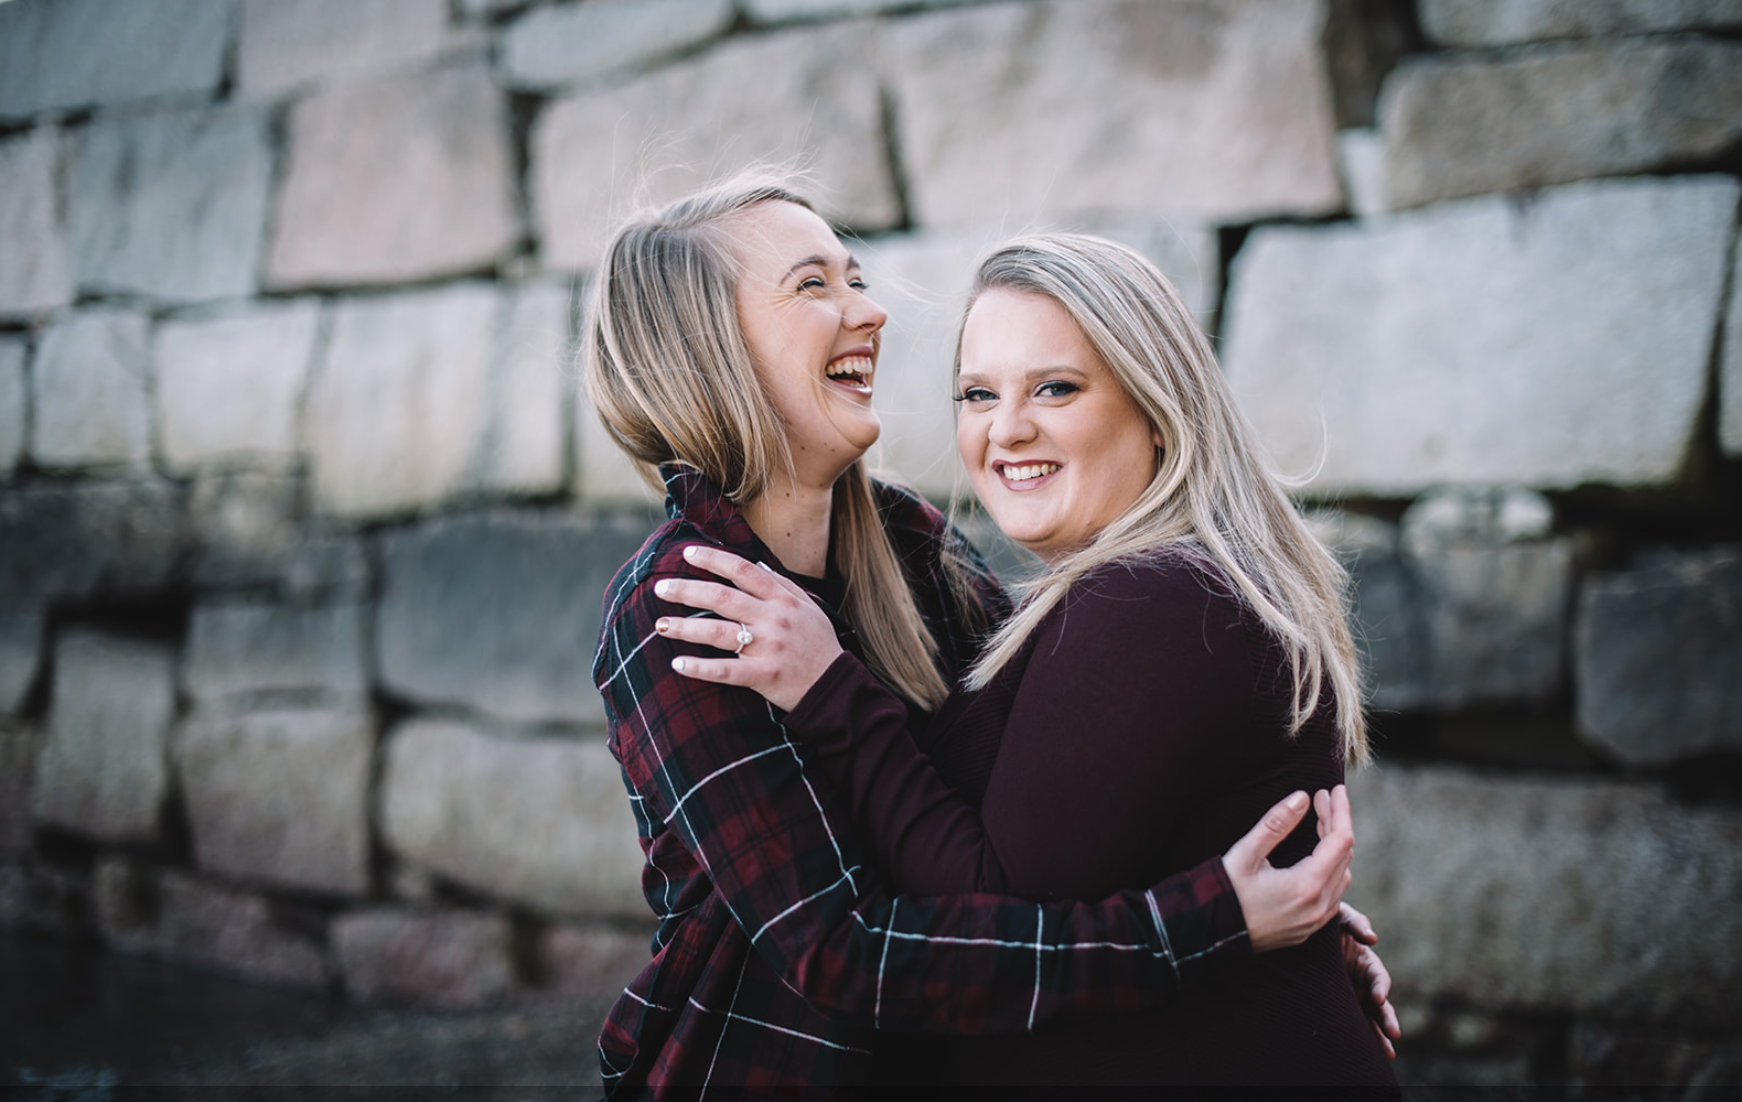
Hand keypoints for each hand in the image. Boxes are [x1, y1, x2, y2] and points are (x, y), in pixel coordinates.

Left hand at [653, 544, 844, 711]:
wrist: (837, 687)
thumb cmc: (820, 645)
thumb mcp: (809, 608)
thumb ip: (783, 584)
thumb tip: (755, 564)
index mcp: (783, 600)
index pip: (742, 570)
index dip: (713, 559)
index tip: (687, 553)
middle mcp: (774, 619)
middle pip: (723, 598)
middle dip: (688, 590)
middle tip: (661, 587)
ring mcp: (768, 648)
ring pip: (719, 632)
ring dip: (686, 627)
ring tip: (660, 625)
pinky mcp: (764, 676)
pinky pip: (727, 671)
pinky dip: (701, 668)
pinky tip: (679, 664)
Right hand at [1223, 786, 1353, 952]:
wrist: (1208, 934)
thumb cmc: (1224, 892)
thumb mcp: (1246, 853)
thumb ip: (1276, 824)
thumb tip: (1302, 797)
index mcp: (1307, 885)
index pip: (1340, 840)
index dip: (1340, 810)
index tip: (1333, 789)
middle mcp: (1319, 907)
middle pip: (1345, 855)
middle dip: (1336, 823)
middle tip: (1321, 800)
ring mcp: (1315, 921)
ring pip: (1342, 876)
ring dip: (1335, 848)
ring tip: (1319, 824)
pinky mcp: (1307, 929)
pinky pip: (1333, 895)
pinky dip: (1331, 870)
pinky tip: (1316, 857)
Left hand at [1339, 901, 1400, 1058]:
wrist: (1303, 932)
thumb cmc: (1327, 922)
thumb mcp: (1341, 916)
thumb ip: (1356, 923)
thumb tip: (1372, 939)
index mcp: (1366, 961)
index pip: (1378, 977)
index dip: (1380, 987)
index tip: (1378, 998)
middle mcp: (1362, 981)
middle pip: (1380, 1004)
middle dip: (1387, 1019)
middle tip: (1394, 1033)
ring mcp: (1351, 994)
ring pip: (1369, 1018)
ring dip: (1379, 1035)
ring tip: (1388, 1053)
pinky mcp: (1338, 1004)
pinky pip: (1351, 1021)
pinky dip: (1359, 1035)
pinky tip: (1362, 1051)